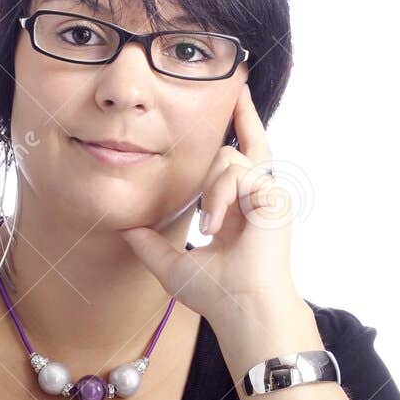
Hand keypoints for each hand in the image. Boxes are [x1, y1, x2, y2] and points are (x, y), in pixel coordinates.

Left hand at [117, 82, 298, 328]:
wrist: (242, 307)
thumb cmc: (215, 294)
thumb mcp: (170, 264)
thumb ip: (149, 244)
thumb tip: (124, 229)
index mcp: (239, 209)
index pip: (239, 162)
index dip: (238, 132)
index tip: (233, 105)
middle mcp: (257, 198)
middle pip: (252, 143)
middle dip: (244, 116)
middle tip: (238, 91)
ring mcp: (268, 196)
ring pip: (229, 159)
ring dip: (210, 191)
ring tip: (208, 229)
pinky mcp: (274, 196)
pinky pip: (238, 173)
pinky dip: (220, 197)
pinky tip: (215, 227)